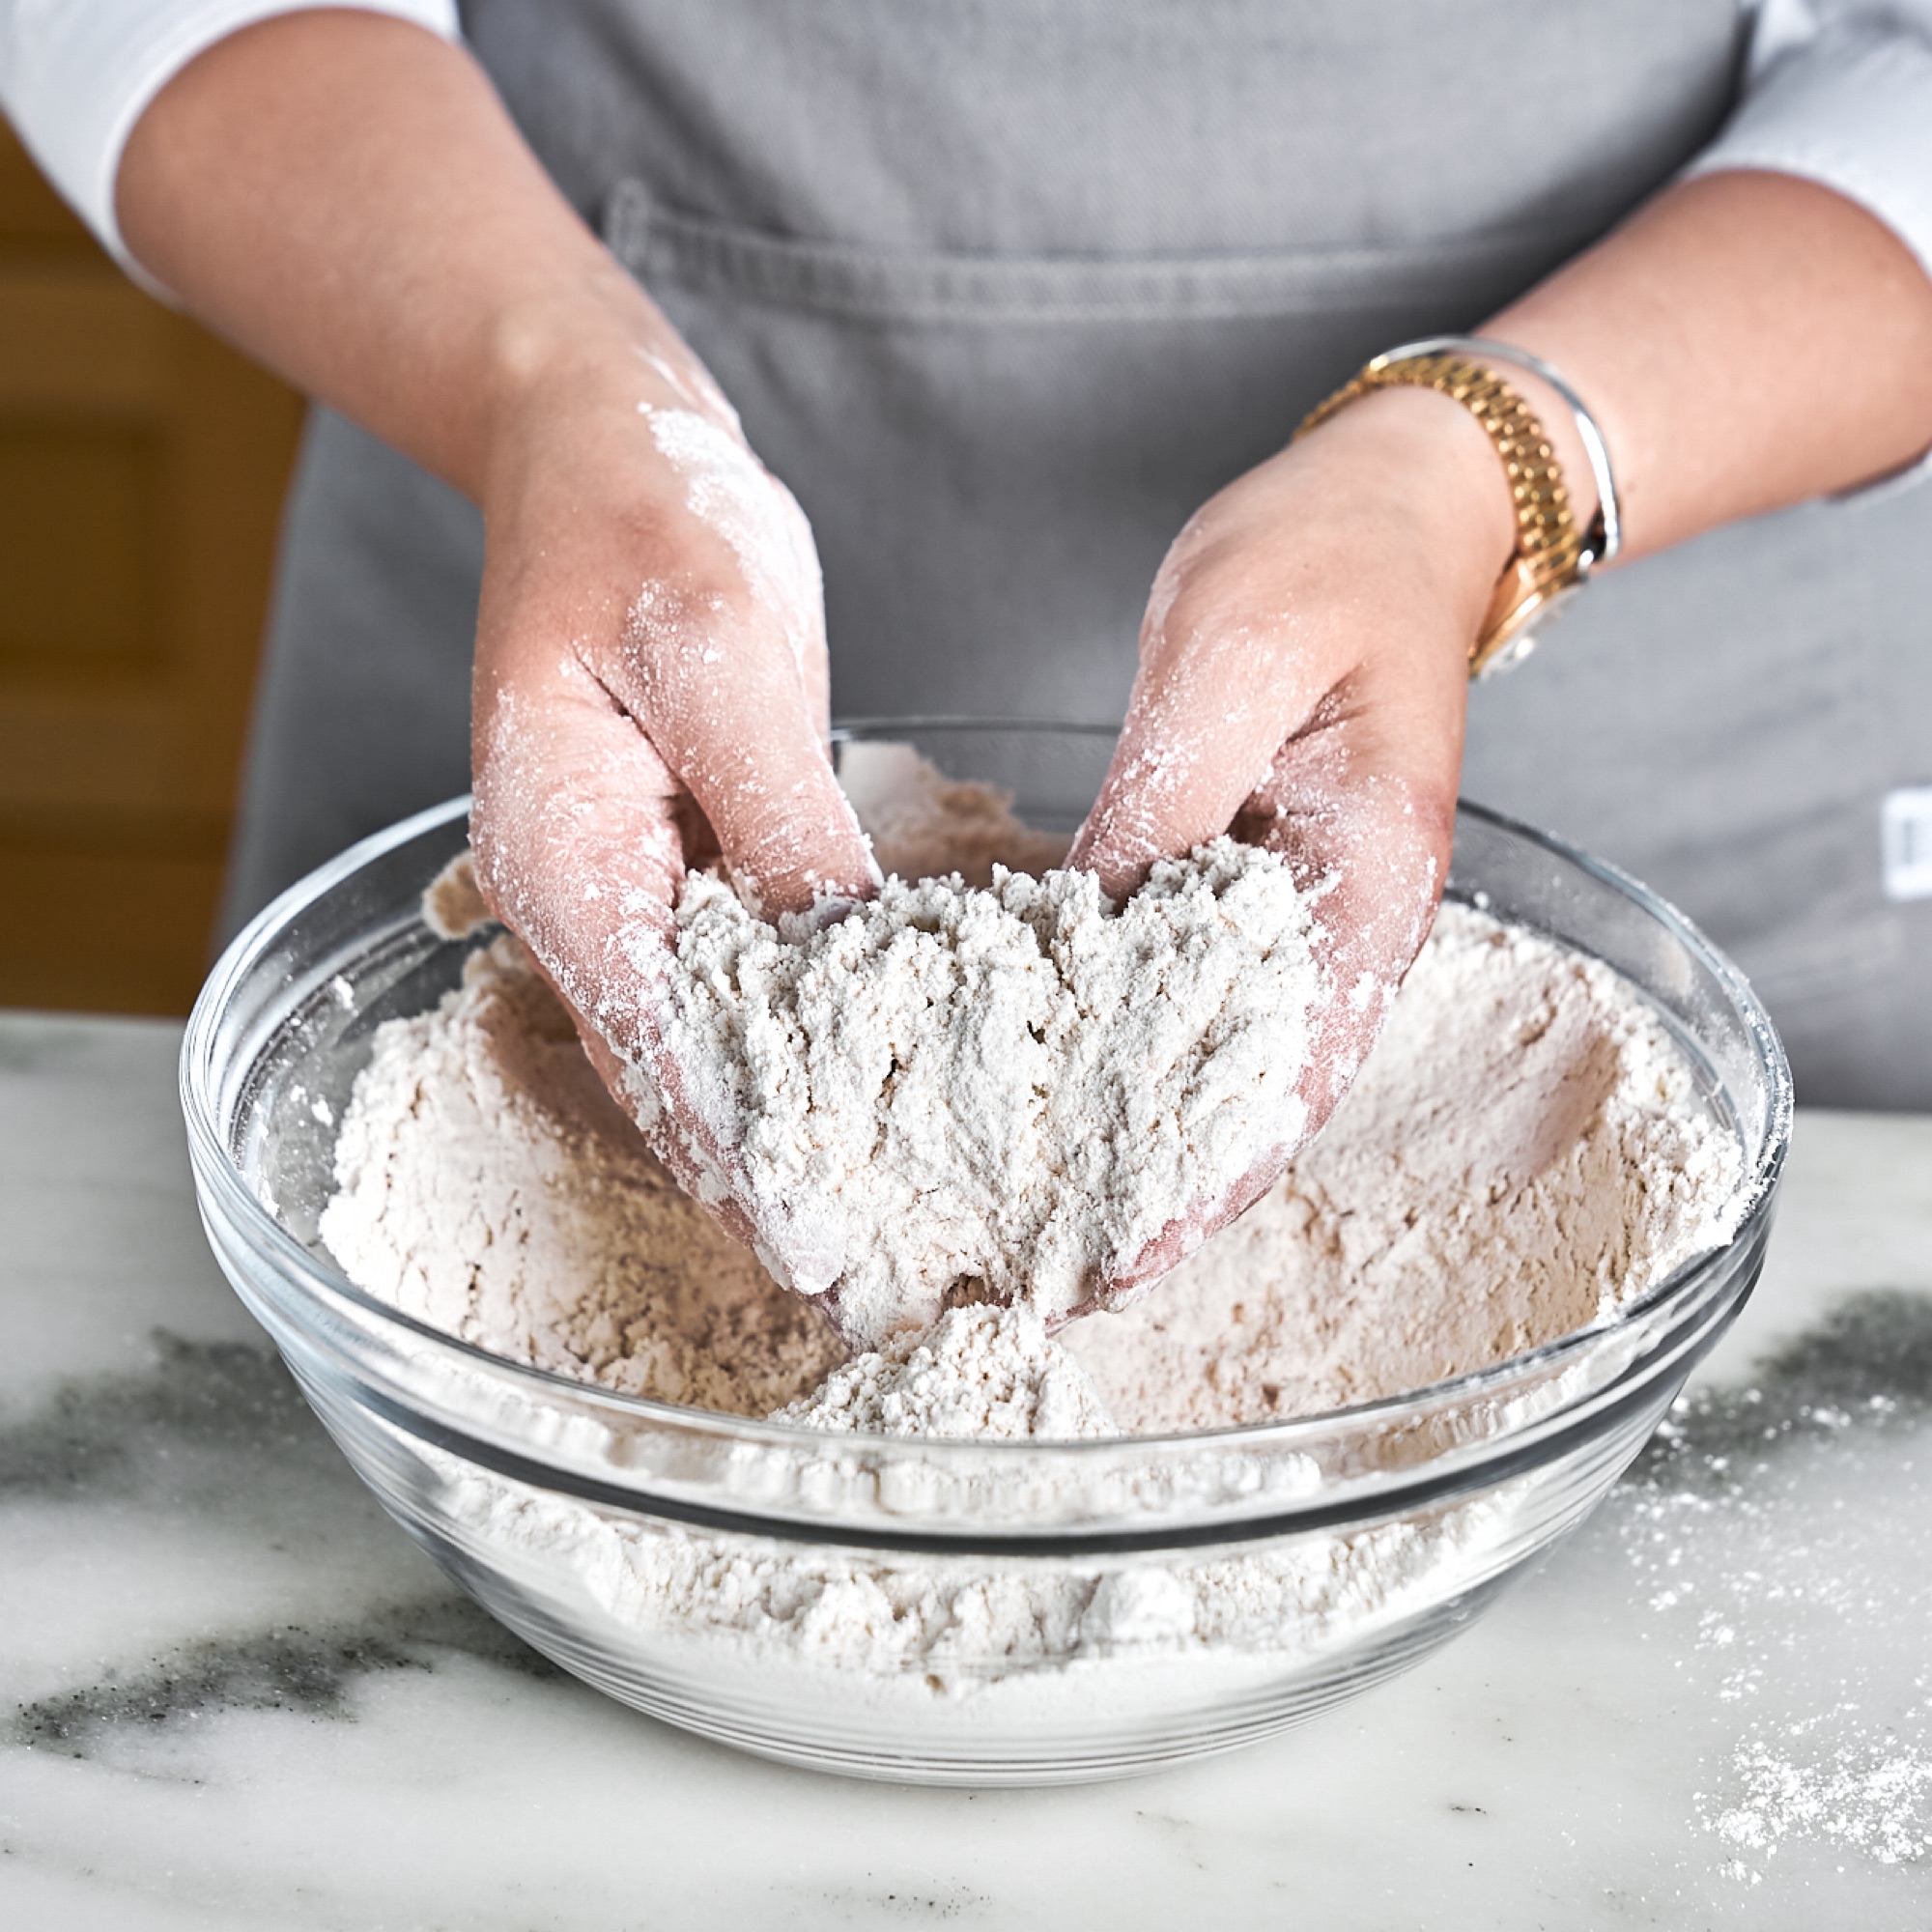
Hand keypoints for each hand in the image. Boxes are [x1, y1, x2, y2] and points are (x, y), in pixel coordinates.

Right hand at [466, 299, 875, 1285]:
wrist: (607, 446)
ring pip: (716, 1038)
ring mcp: (632, 885)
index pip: (654, 1049)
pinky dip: (816, 1030)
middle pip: (678, 1073)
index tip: (829, 1254)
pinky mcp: (687, 859)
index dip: (744, 1159)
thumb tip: (850, 958)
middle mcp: (584, 899)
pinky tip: (898, 1070)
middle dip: (781, 1172)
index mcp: (562, 859)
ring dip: (803, 1118)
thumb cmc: (645, 518)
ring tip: (910, 1204)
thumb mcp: (720, 653)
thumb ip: (777, 818)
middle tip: (893, 1271)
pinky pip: (747, 974)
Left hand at [1068, 386, 1520, 1291]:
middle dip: (1158, 1187)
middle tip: (1048, 1274)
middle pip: (1255, 1092)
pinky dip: (1125, 1034)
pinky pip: (1186, 978)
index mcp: (1374, 882)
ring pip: (1217, 1048)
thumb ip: (1158, 803)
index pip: (1294, 1073)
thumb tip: (1072, 934)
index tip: (1123, 1259)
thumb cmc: (1327, 558)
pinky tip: (1051, 1068)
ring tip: (1034, 1205)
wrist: (1396, 504)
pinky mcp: (1249, 869)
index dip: (1210, 1177)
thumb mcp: (1226, 660)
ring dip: (1137, 1129)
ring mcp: (1302, 900)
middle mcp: (1348, 918)